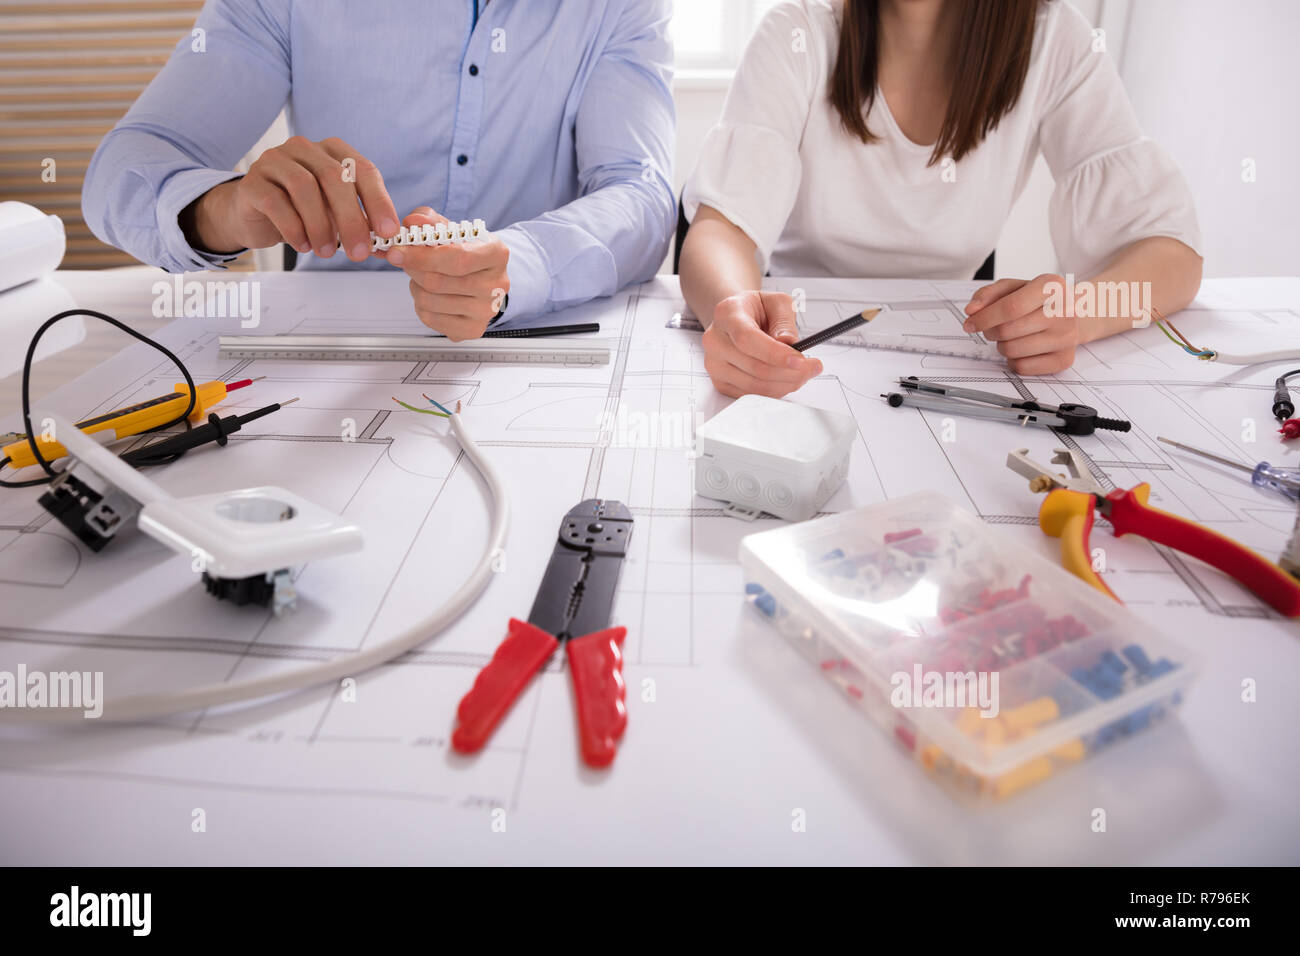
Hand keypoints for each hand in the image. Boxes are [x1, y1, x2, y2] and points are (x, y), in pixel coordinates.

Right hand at [187, 136, 398, 261]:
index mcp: (332, 150)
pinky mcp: (252, 182)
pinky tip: (303, 245)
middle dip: (351, 218)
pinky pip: (275, 203)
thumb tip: (385, 239)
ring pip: (304, 187)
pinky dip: (294, 228)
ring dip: (321, 225)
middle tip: (359, 253)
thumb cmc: (303, 212)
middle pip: (334, 177)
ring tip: (327, 252)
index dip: (378, 201)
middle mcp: (304, 148)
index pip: (363, 169)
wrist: (255, 216)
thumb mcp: (336, 213)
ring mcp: (274, 161)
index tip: (388, 232)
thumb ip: (359, 219)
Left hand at [385, 208, 509, 340]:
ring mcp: (486, 311)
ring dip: (416, 287)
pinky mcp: (473, 329)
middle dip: (413, 270)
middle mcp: (497, 285)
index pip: (457, 258)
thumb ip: (428, 221)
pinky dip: (421, 306)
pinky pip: (431, 319)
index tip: (397, 252)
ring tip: (422, 278)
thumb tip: (412, 223)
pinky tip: (430, 296)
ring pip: (430, 301)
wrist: (483, 278)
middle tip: (403, 261)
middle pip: (438, 282)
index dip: (422, 256)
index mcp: (496, 254)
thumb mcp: (450, 229)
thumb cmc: (465, 251)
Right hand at [701, 291, 821, 397]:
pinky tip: (786, 379)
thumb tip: (789, 343)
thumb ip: (784, 321)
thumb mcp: (777, 302)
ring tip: (803, 373)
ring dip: (786, 384)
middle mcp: (715, 340)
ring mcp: (715, 364)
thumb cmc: (757, 310)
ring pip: (755, 385)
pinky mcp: (720, 382)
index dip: (775, 353)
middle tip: (812, 368)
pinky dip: (775, 391)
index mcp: (726, 314)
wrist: (738, 319)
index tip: (800, 360)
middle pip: (754, 367)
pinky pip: (751, 395)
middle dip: (790, 372)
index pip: (747, 338)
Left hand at [963, 274, 1078, 374]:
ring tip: (1011, 336)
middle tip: (993, 328)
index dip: (985, 318)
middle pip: (1008, 330)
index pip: (1011, 307)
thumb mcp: (1014, 288)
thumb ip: (988, 294)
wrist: (1073, 314)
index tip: (970, 324)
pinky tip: (1022, 349)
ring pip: (1012, 351)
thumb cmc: (1037, 300)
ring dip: (1002, 346)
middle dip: (991, 331)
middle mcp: (1065, 311)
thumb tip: (971, 310)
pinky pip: (1022, 367)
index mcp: (1052, 287)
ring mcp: (1067, 337)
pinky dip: (1013, 361)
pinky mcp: (1064, 359)